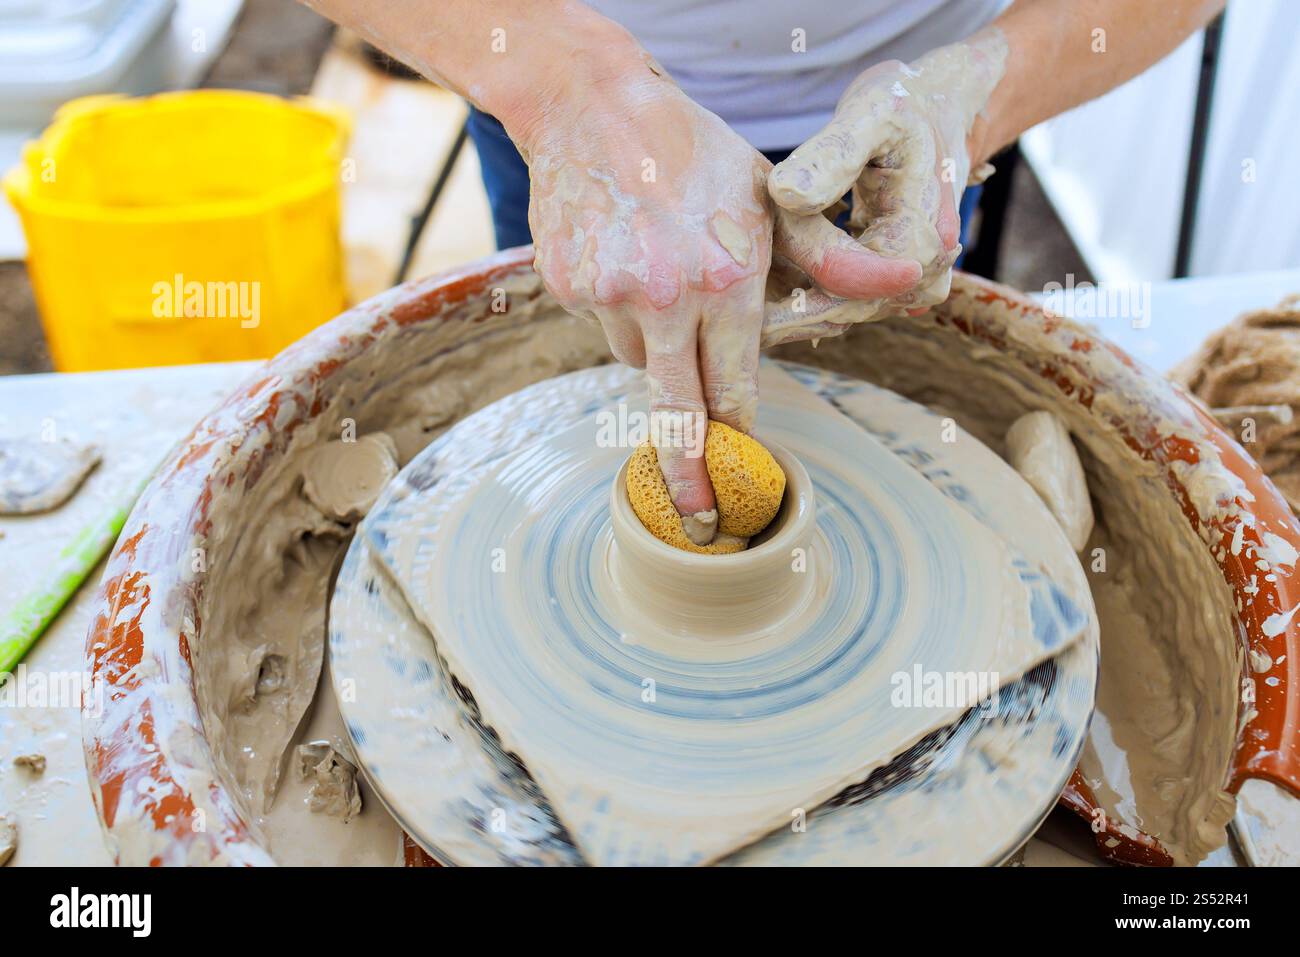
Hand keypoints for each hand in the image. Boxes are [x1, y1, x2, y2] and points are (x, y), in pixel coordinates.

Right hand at [517, 63, 915, 542]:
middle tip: (698, 520)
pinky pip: (601, 328)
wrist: (593, 109)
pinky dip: (617, 314)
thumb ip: (830, 256)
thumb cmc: (696, 154)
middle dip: (691, 471)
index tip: (741, 459)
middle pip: (678, 409)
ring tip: (661, 287)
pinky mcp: (569, 287)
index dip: (738, 428)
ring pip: (638, 363)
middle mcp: (666, 296)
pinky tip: (624, 263)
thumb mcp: (771, 199)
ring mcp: (610, 294)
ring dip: (655, 351)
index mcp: (727, 279)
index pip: (735, 384)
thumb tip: (905, 281)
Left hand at [762, 32, 1006, 346]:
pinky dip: (808, 299)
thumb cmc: (903, 104)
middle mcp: (925, 269)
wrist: (937, 109)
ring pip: (846, 310)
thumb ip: (831, 155)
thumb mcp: (870, 114)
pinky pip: (848, 299)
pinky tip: (761, 293)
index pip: (853, 287)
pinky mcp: (893, 280)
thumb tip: (784, 194)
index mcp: (923, 233)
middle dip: (789, 316)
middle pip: (848, 309)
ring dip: (795, 313)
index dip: (794, 301)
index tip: (738, 300)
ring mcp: (912, 281)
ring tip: (735, 313)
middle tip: (724, 321)